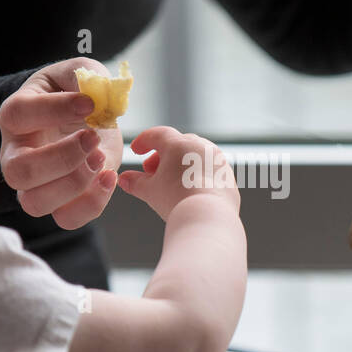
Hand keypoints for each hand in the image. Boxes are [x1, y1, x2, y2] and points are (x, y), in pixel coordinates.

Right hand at [0, 58, 123, 228]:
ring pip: (35, 203)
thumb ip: (87, 75)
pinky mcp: (57, 202)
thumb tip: (96, 93)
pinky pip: (65, 219)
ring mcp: (32, 184)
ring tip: (101, 160)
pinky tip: (109, 178)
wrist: (82, 120)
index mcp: (16, 115)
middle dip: (63, 158)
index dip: (54, 110)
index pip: (19, 115)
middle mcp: (16, 153)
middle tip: (93, 139)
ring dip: (74, 185)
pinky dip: (91, 205)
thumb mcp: (81, 73)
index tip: (89, 104)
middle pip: (20, 171)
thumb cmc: (75, 95)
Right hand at [116, 126, 240, 220]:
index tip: (137, 150)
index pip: (158, 134)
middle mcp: (201, 147)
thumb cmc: (177, 201)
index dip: (144, 141)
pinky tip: (190, 190)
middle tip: (151, 171)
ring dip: (181, 164)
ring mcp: (217, 161)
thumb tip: (124, 179)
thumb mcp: (149, 191)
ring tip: (171, 181)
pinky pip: (210, 170)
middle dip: (163, 155)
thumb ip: (135, 182)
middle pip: (178, 143)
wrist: (208, 218)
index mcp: (179, 144)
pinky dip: (198, 175)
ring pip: (196, 155)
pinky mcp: (227, 176)